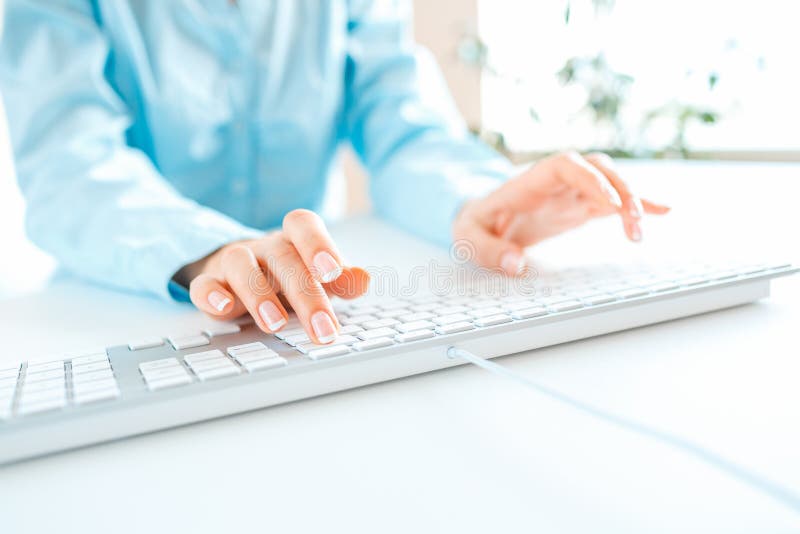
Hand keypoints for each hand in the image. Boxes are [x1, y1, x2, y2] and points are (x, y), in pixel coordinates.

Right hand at [175, 209, 369, 343]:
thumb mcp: (319, 276)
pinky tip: (224, 309)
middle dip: (306, 294)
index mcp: (294, 239)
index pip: (303, 225)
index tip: (333, 271)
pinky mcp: (210, 282)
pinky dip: (211, 295)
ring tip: (277, 324)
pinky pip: (203, 284)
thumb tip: (364, 280)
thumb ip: (343, 280)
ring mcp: (234, 262)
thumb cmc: (289, 275)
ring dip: (258, 294)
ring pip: (241, 265)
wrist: (241, 271)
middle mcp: (264, 247)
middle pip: (283, 258)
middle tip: (324, 328)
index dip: (318, 244)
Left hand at [452, 152, 670, 274]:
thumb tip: (516, 265)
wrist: (479, 221)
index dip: (590, 178)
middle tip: (634, 223)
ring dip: (631, 201)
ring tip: (641, 231)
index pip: (565, 165)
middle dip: (620, 190)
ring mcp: (571, 193)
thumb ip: (488, 250)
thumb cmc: (473, 225)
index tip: (609, 201)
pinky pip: (612, 202)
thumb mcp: (467, 238)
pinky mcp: (580, 208)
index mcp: (528, 182)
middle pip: (597, 170)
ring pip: (611, 184)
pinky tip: (663, 211)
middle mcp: (555, 182)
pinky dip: (637, 205)